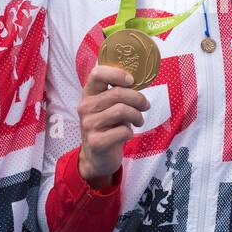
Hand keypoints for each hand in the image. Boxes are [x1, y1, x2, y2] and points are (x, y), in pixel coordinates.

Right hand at [77, 64, 149, 187]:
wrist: (97, 157)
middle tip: (145, 106)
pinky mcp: (96, 142)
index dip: (116, 73)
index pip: (97, 73)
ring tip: (139, 121)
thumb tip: (139, 79)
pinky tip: (127, 134)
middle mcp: (85, 107)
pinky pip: (122, 131)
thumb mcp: (109, 107)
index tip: (131, 80)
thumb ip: (118, 93)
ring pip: (121, 111)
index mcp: (89, 94)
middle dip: (138, 99)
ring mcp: (89, 125)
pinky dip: (130, 132)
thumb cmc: (108, 126)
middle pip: (117, 93)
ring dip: (137, 116)